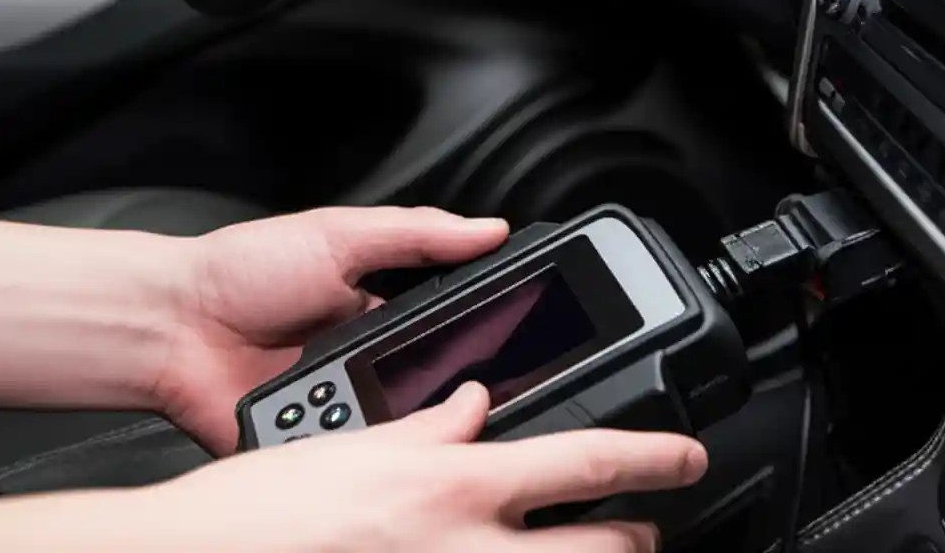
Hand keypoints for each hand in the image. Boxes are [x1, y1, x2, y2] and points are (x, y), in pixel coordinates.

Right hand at [153, 383, 707, 551]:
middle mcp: (468, 548)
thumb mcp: (348, 447)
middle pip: (604, 547)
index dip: (654, 456)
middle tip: (644, 530)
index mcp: (453, 484)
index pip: (588, 462)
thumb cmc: (257, 513)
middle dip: (639, 537)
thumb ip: (426, 428)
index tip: (688, 456)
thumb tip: (470, 406)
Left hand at [156, 207, 508, 452]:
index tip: (515, 331)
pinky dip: (357, 447)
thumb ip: (418, 234)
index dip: (483, 331)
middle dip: (445, 383)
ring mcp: (343, 402)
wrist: (171, 323)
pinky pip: (352, 455)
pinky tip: (350, 424)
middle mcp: (369, 360)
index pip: (451, 326)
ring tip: (372, 387)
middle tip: (453, 373)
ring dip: (398, 415)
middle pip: (432, 383)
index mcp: (384, 310)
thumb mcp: (341, 235)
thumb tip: (490, 230)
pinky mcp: (313, 442)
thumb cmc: (244, 271)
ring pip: (399, 425)